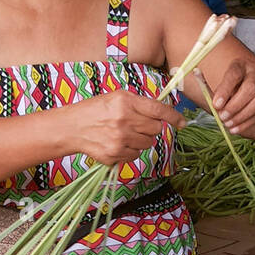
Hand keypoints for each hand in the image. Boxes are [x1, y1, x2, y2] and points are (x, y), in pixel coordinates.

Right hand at [67, 89, 183, 166]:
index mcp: (125, 102)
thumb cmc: (96, 111)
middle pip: (155, 129)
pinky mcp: (115, 154)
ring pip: (147, 144)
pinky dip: (130, 151)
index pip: (158, 110)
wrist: (72, 128)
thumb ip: (139, 105)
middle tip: (136, 125)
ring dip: (141, 140)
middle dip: (150, 128)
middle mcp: (124, 120)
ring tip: (124, 134)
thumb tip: (162, 114)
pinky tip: (117, 143)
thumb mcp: (116, 98)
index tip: (182, 122)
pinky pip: (135, 156)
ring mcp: (120, 139)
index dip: (173, 117)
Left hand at [208, 58, 254, 135]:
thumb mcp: (221, 86)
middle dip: (234, 106)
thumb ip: (210, 86)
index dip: (225, 90)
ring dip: (241, 116)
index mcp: (241, 65)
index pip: (235, 74)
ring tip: (227, 123)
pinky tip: (235, 129)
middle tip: (222, 117)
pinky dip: (246, 123)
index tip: (216, 104)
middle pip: (250, 89)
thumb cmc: (232, 90)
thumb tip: (195, 73)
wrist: (251, 96)